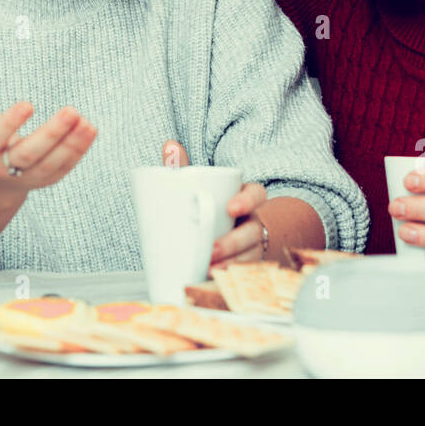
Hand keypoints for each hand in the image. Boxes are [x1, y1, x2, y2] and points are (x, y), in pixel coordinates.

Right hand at [0, 53, 95, 194]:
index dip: (12, 122)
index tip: (29, 103)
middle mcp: (7, 164)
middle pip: (30, 153)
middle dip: (52, 134)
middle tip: (71, 110)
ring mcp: (29, 175)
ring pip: (52, 164)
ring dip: (71, 144)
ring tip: (87, 122)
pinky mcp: (47, 178)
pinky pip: (65, 167)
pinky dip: (79, 151)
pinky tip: (91, 129)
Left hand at [161, 140, 268, 267]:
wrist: (224, 230)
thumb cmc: (210, 203)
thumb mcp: (201, 185)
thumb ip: (184, 166)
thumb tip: (169, 145)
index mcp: (245, 198)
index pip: (255, 194)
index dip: (246, 201)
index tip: (230, 208)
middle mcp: (254, 222)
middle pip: (253, 232)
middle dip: (235, 242)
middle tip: (212, 249)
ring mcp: (253, 246)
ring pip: (251, 255)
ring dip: (232, 264)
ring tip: (209, 269)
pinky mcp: (246, 264)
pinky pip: (245, 272)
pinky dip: (230, 277)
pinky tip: (214, 280)